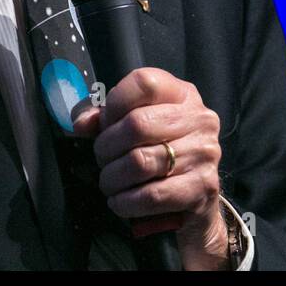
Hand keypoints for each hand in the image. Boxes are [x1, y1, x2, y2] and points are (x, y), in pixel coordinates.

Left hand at [72, 67, 229, 269]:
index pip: (144, 83)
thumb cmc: (159, 155)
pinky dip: (126, 202)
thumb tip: (81, 123)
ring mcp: (205, 153)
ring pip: (140, 162)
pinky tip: (119, 201)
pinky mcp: (203, 187)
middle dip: (107, 147)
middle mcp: (200, 119)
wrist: (194, 203)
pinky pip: (152, 196)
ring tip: (108, 182)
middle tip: (101, 159)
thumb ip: (105, 118)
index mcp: (182, 95)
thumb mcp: (135, 127)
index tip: (104, 124)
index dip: (114, 103)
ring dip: (112, 177)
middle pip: (137, 124)